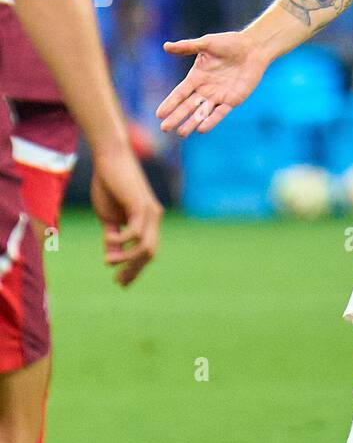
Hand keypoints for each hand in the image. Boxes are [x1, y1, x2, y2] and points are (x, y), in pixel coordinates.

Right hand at [90, 143, 161, 286]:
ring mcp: (149, 212)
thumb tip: (111, 257)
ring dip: (127, 258)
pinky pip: (136, 232)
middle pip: (150, 253)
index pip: (147, 252)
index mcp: (148, 222)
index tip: (121, 283)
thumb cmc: (109, 185)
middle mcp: (154, 218)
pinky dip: (122, 241)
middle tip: (118, 281)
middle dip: (134, 270)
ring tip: (108, 261)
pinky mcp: (140, 205)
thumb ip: (112, 236)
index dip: (136, 269)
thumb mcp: (108, 216)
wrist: (109, 158)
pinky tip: (109, 239)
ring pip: (146, 246)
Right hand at [157, 31, 268, 136]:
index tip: (159, 114)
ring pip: (202, 113)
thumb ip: (187, 47)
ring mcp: (218, 96)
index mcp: (196, 77)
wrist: (253, 48)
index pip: (179, 93)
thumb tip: (165, 46)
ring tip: (181, 133)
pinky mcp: (232, 100)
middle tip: (165, 129)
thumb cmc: (229, 43)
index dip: (170, 103)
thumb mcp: (207, 43)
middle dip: (176, 117)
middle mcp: (205, 89)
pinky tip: (201, 129)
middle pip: (188, 106)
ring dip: (192, 123)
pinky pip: (220, 113)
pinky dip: (211, 121)